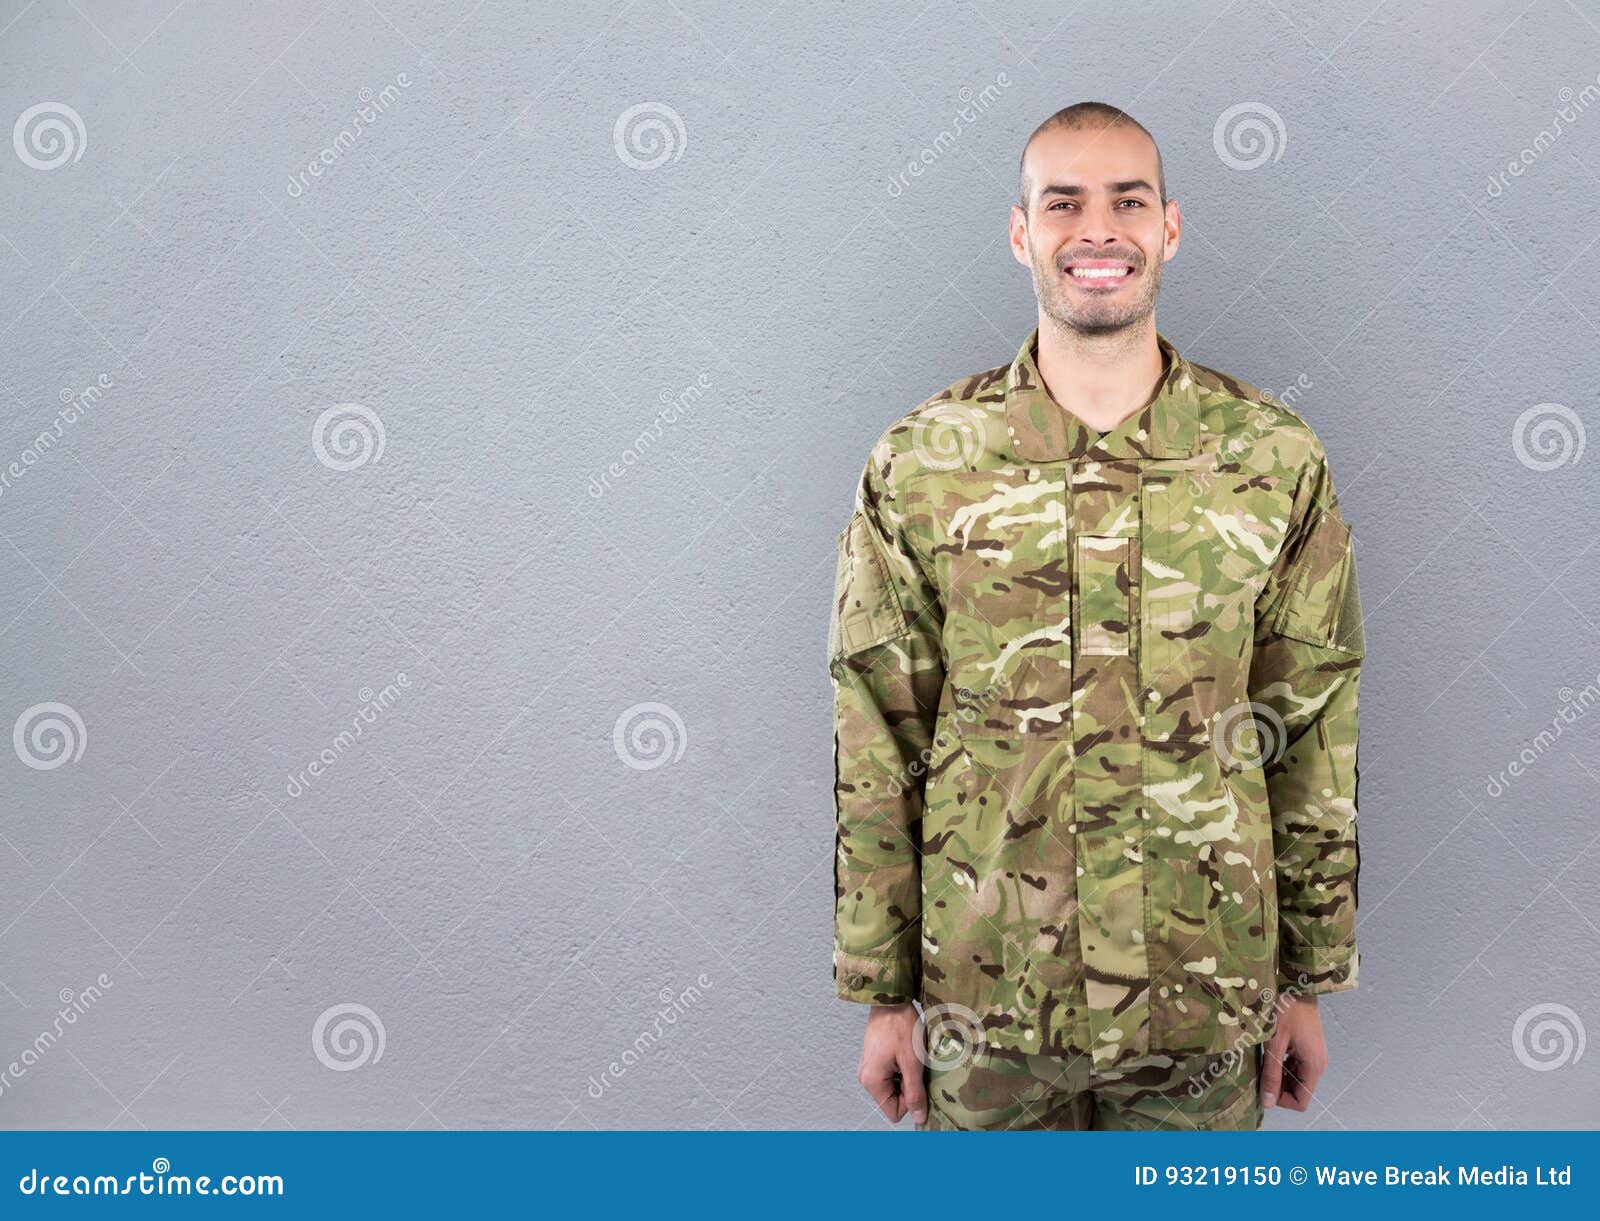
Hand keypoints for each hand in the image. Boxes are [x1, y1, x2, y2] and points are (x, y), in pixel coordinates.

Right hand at [857, 1003, 926, 1123]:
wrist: (891, 999)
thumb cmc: (900, 1026)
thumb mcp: (912, 1062)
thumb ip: (915, 1093)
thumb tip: (919, 1117)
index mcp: (872, 1082)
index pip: (894, 1112)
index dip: (911, 1100)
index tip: (916, 1078)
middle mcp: (866, 1078)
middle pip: (893, 1099)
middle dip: (908, 1086)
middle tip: (914, 1064)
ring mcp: (869, 1067)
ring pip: (894, 1086)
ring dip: (906, 1076)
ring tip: (910, 1055)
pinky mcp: (874, 1059)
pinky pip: (891, 1074)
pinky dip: (902, 1067)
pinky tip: (906, 1051)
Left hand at [1260, 993, 1326, 1110]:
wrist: (1297, 983)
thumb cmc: (1285, 1009)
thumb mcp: (1274, 1043)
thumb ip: (1271, 1073)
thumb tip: (1268, 1102)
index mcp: (1313, 1066)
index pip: (1301, 1101)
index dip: (1280, 1099)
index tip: (1263, 1084)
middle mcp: (1318, 1064)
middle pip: (1299, 1091)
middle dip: (1278, 1086)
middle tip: (1259, 1071)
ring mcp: (1315, 1055)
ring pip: (1296, 1079)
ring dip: (1279, 1075)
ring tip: (1262, 1059)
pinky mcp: (1309, 1047)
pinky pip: (1296, 1066)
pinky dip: (1282, 1065)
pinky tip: (1269, 1052)